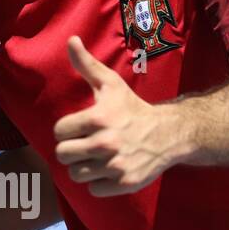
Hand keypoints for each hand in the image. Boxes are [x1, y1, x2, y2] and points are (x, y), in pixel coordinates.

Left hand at [53, 36, 177, 196]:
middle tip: (85, 143)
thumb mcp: (110, 84)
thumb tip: (71, 40)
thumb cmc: (132, 108)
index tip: (79, 127)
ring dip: (83, 167)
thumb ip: (86, 64)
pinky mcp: (124, 184)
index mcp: (98, 118)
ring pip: (76, 174)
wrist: (169, 134)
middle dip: (71, 149)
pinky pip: (93, 190)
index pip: (59, 132)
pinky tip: (108, 170)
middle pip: (63, 155)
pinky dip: (98, 183)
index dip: (67, 130)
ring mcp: (115, 166)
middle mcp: (106, 143)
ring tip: (96, 157)